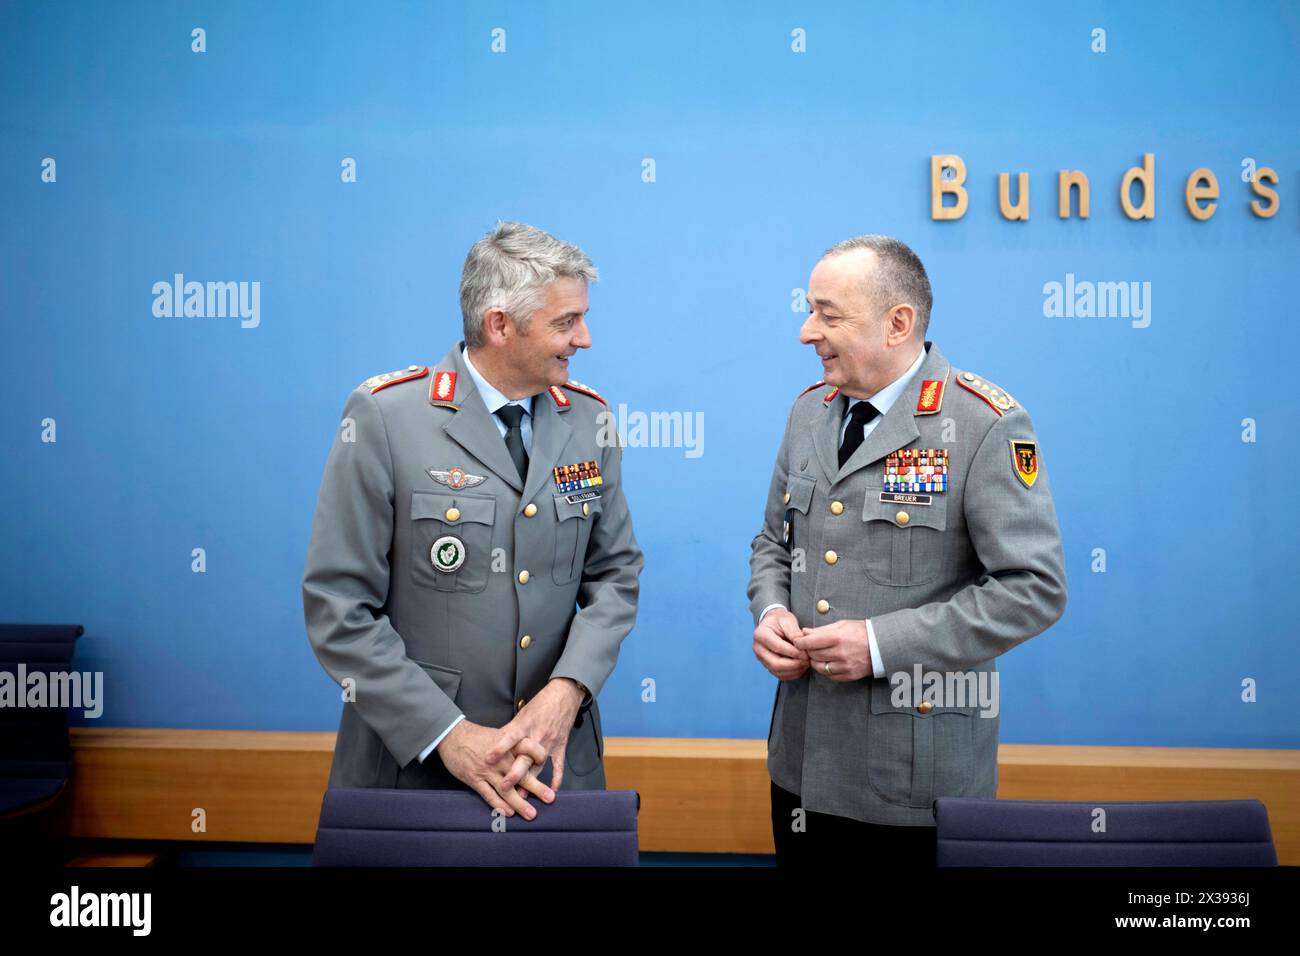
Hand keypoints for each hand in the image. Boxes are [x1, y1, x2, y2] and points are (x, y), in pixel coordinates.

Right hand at [437, 719, 553, 818]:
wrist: (452, 735)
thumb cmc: (476, 736)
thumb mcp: (498, 734)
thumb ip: (513, 744)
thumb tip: (529, 752)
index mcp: (508, 744)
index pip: (529, 749)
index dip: (539, 757)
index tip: (547, 764)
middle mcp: (500, 758)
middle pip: (521, 774)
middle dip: (537, 787)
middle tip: (550, 798)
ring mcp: (487, 770)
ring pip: (506, 789)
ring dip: (520, 803)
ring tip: (531, 814)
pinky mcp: (475, 779)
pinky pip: (489, 794)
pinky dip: (499, 804)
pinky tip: (508, 812)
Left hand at [486, 678, 584, 792]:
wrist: (564, 695)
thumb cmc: (540, 703)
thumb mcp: (522, 713)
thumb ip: (511, 730)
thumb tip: (495, 743)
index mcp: (525, 725)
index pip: (510, 738)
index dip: (499, 749)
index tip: (488, 760)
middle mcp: (536, 736)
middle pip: (524, 758)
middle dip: (514, 774)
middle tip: (504, 787)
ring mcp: (549, 743)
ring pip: (538, 765)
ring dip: (531, 781)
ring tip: (522, 796)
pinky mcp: (560, 746)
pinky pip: (559, 765)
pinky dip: (556, 778)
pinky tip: (553, 790)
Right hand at [752, 608, 809, 680]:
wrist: (773, 622)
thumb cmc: (780, 620)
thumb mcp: (788, 621)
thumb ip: (795, 633)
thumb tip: (802, 647)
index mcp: (761, 635)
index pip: (778, 648)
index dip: (794, 653)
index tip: (806, 653)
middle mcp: (758, 648)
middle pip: (775, 664)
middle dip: (794, 664)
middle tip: (807, 661)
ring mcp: (761, 658)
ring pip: (777, 671)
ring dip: (794, 670)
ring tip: (806, 664)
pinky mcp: (767, 665)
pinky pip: (779, 675)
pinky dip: (792, 674)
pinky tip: (801, 667)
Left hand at [795, 620, 873, 681]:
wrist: (881, 646)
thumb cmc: (860, 632)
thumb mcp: (841, 625)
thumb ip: (821, 630)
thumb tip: (804, 632)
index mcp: (837, 638)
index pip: (810, 643)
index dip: (800, 642)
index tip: (798, 641)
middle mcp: (840, 653)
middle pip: (813, 655)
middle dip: (808, 651)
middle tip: (809, 647)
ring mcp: (844, 666)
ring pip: (819, 667)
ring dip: (815, 661)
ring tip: (819, 654)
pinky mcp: (848, 675)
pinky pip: (829, 675)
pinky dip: (825, 669)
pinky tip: (828, 662)